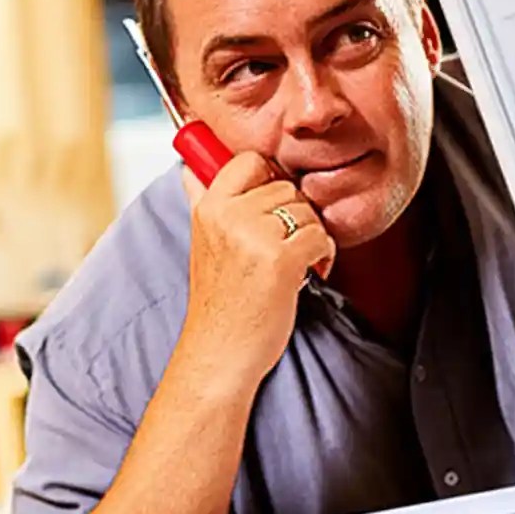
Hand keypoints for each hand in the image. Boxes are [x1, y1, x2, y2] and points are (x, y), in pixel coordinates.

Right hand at [174, 153, 335, 392]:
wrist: (220, 352)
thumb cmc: (220, 303)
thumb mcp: (203, 243)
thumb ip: (201, 201)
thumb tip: (191, 168)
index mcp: (209, 208)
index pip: (250, 160)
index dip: (270, 179)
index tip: (272, 207)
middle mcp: (228, 215)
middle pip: (286, 188)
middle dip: (295, 217)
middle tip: (285, 248)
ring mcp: (254, 236)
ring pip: (307, 211)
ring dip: (311, 236)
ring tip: (295, 263)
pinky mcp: (281, 260)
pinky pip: (321, 236)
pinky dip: (323, 255)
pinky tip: (308, 273)